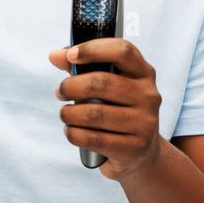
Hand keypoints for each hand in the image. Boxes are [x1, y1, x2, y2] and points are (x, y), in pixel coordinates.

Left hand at [48, 38, 163, 182]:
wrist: (142, 153)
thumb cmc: (118, 110)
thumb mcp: (107, 85)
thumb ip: (81, 67)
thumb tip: (55, 55)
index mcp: (144, 73)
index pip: (122, 51)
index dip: (93, 49)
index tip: (70, 55)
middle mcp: (148, 95)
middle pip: (101, 82)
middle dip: (71, 86)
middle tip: (60, 92)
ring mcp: (144, 123)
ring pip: (94, 113)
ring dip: (69, 113)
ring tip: (65, 114)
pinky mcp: (135, 148)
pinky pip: (94, 139)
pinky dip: (74, 134)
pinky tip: (71, 131)